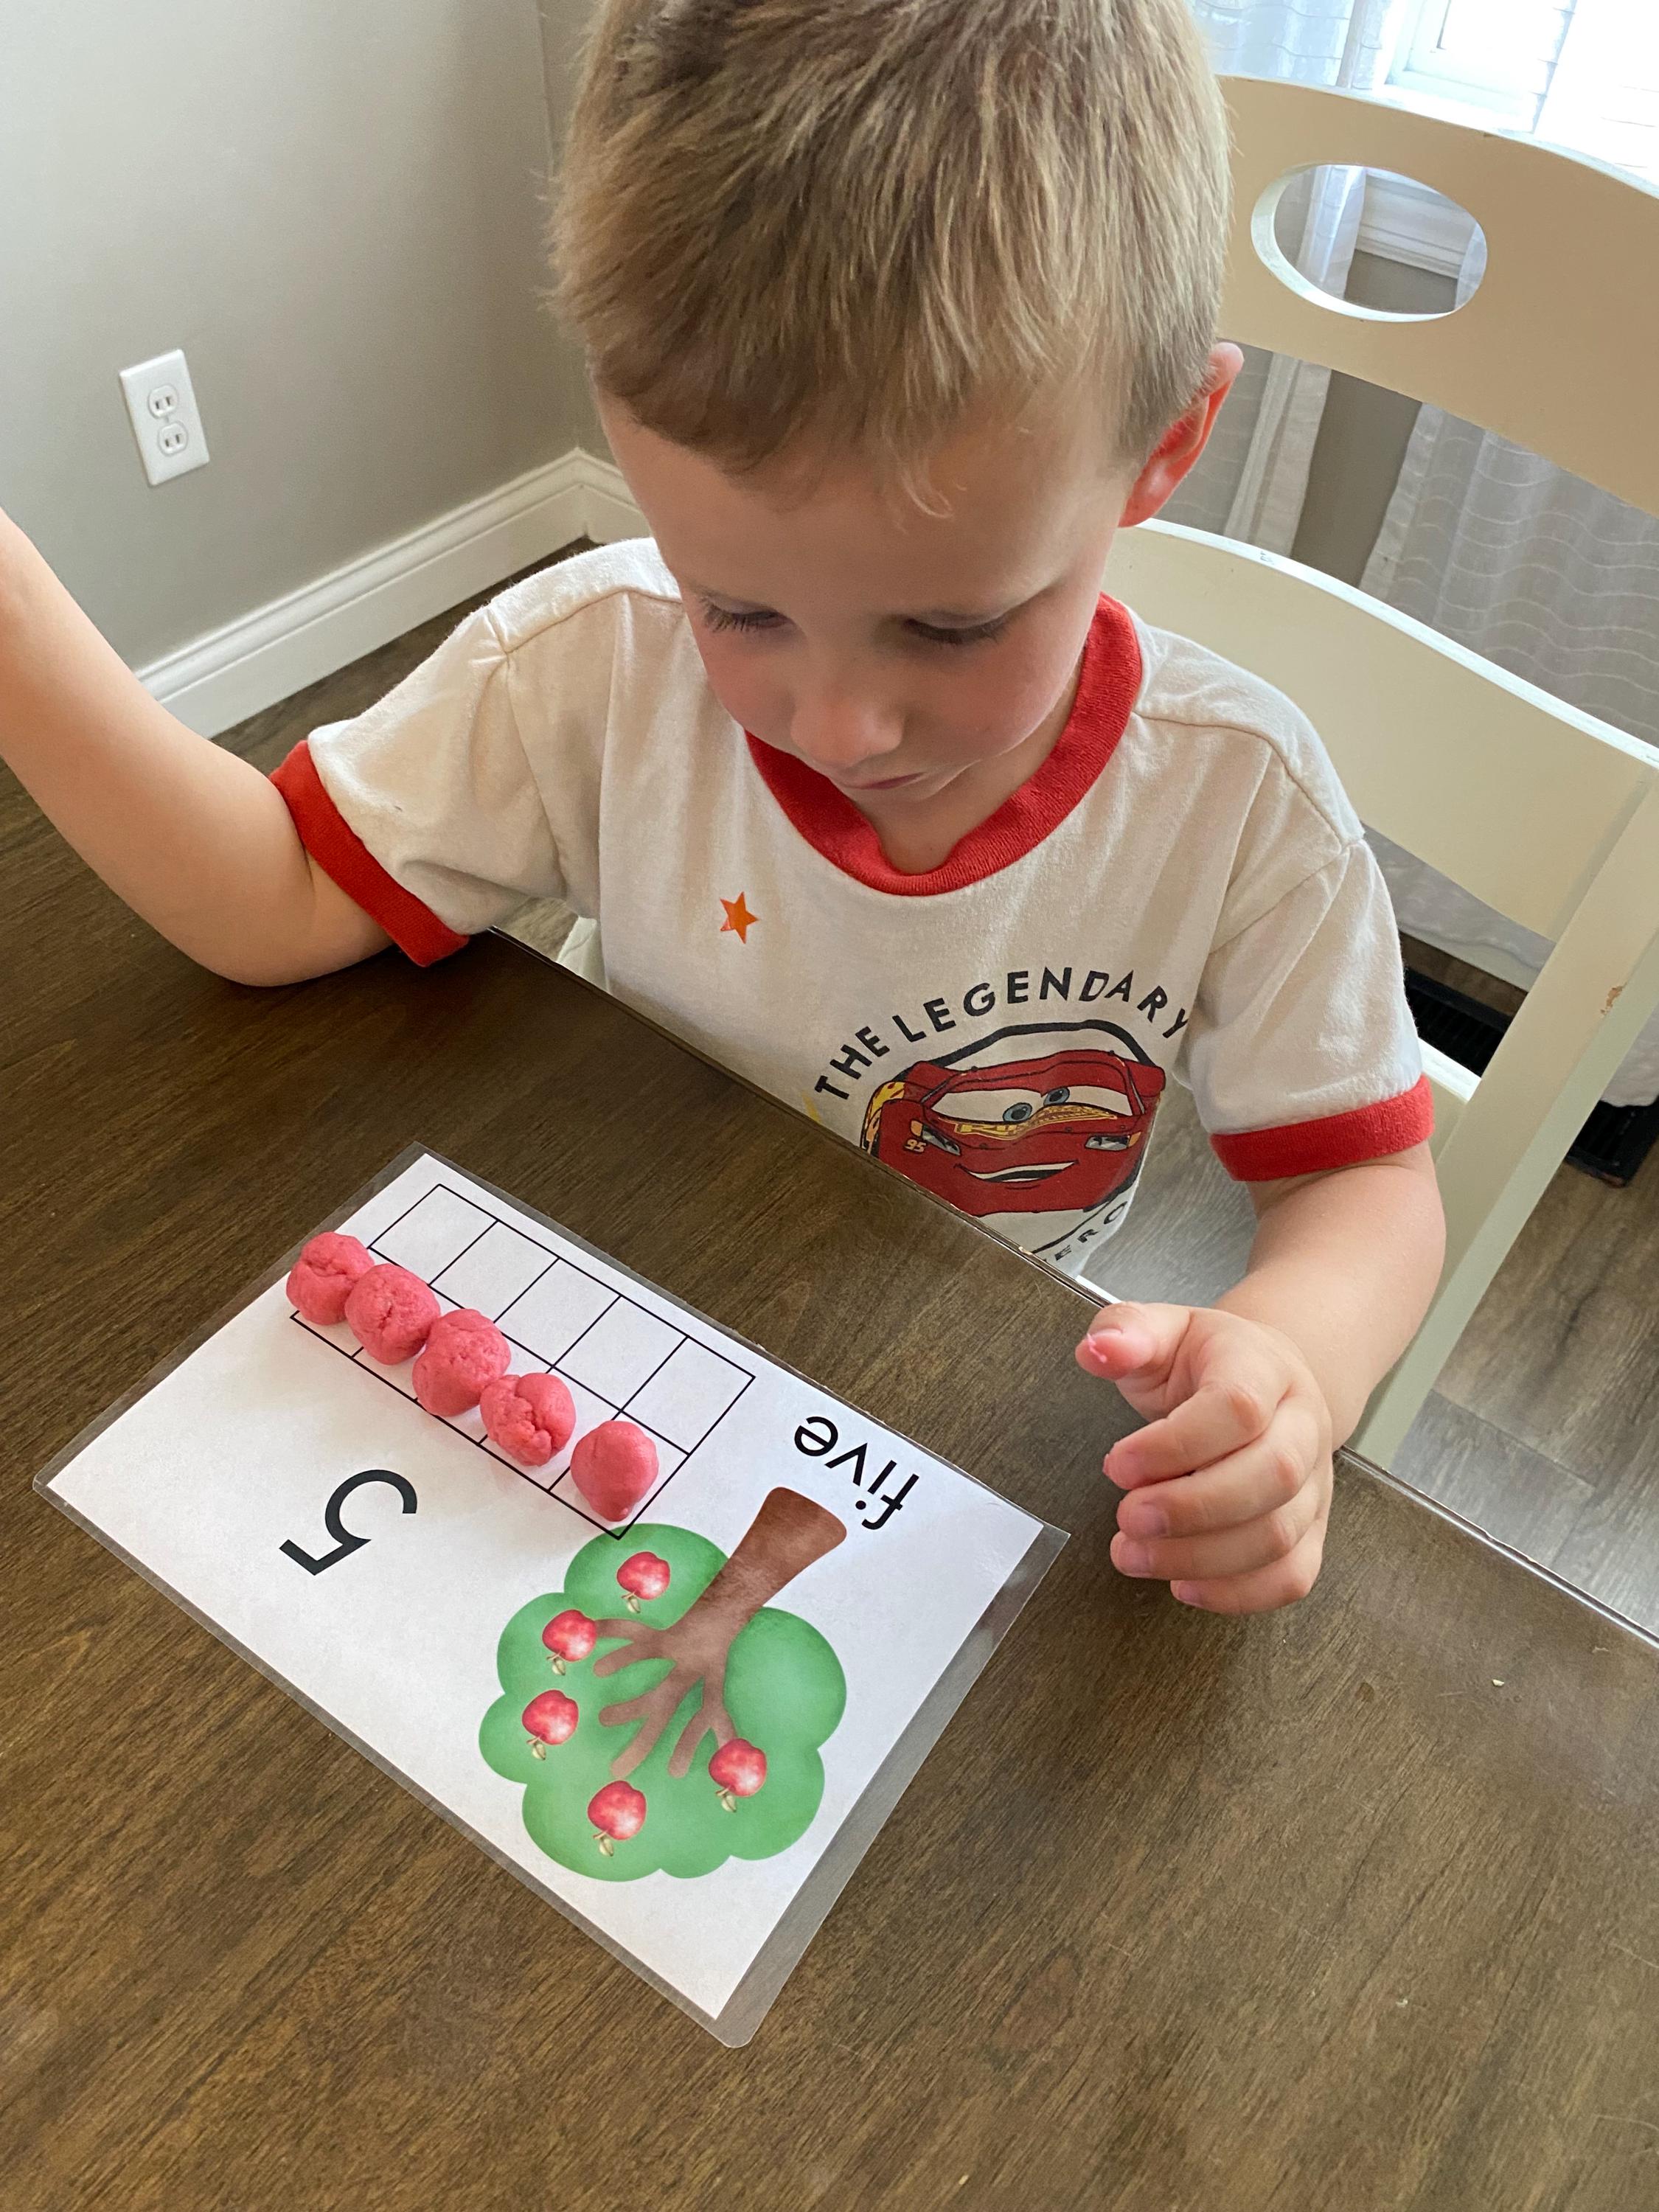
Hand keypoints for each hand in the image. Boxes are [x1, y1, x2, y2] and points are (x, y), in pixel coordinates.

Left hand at [1075, 1302, 1333, 1613]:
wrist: (1267, 1381)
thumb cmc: (1207, 1362)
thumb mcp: (1163, 1330)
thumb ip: (1126, 1331)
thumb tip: (1097, 1350)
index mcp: (1265, 1368)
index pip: (1238, 1408)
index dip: (1175, 1445)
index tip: (1116, 1465)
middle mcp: (1303, 1426)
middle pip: (1271, 1475)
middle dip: (1190, 1509)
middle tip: (1126, 1519)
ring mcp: (1314, 1482)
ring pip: (1279, 1535)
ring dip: (1200, 1558)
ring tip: (1134, 1554)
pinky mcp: (1312, 1530)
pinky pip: (1292, 1575)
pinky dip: (1237, 1593)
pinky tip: (1182, 1585)